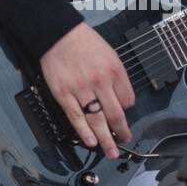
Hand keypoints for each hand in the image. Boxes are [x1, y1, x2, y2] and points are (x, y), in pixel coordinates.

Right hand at [40, 22, 134, 158]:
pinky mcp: (63, 94)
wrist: (57, 34)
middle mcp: (100, 81)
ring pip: (97, 120)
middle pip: (115, 114)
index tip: (125, 116)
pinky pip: (76, 118)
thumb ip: (116, 76)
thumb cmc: (83, 42)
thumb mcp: (109, 54)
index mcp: (114, 70)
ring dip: (106, 140)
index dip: (127, 110)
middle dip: (121, 132)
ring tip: (111, 152)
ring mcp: (81, 89)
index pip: (128, 99)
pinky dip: (84, 132)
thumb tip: (120, 99)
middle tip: (123, 141)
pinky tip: (91, 142)